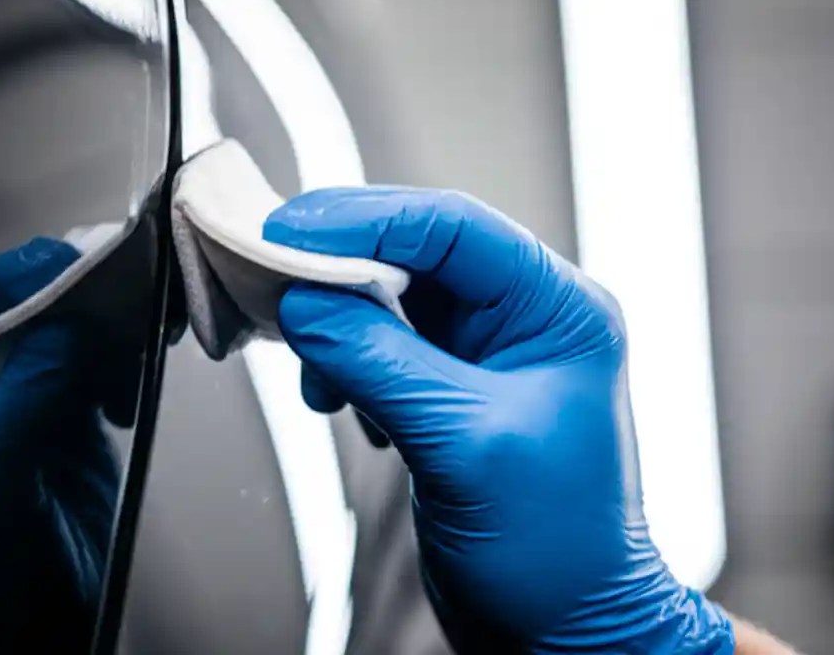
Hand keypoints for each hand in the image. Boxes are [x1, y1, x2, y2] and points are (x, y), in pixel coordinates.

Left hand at [0, 238, 118, 651]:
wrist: (27, 623)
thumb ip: (25, 396)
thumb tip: (68, 325)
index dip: (5, 274)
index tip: (62, 274)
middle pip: (18, 296)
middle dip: (67, 288)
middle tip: (117, 292)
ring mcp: (26, 391)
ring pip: (66, 321)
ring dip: (105, 321)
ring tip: (136, 340)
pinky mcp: (73, 411)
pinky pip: (99, 358)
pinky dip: (123, 358)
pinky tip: (128, 393)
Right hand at [265, 187, 734, 653]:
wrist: (560, 628)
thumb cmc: (553, 548)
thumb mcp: (461, 444)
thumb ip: (378, 363)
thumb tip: (304, 303)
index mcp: (556, 308)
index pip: (452, 227)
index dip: (365, 219)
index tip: (290, 229)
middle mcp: (524, 317)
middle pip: (416, 252)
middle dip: (340, 264)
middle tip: (273, 272)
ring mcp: (486, 353)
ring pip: (392, 297)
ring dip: (337, 318)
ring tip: (312, 364)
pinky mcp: (448, 389)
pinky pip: (382, 343)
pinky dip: (344, 359)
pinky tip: (338, 398)